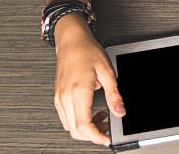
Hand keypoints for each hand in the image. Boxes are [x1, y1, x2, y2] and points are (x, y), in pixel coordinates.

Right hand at [53, 15, 126, 146]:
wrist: (71, 40)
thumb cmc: (86, 51)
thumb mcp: (107, 71)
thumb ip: (114, 94)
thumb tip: (120, 111)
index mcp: (78, 91)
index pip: (83, 126)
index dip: (96, 137)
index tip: (107, 138)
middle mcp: (65, 97)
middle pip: (75, 131)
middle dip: (92, 135)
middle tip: (107, 127)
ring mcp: (59, 97)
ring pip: (69, 126)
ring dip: (85, 129)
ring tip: (100, 117)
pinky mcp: (58, 96)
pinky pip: (66, 117)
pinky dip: (78, 121)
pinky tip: (89, 111)